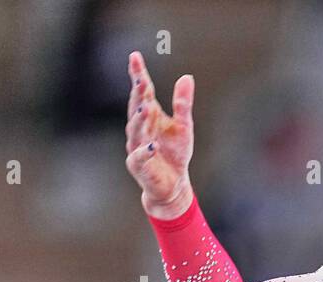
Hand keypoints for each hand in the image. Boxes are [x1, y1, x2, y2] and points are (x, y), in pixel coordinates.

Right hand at [124, 51, 194, 218]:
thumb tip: (187, 77)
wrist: (172, 184)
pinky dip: (144, 151)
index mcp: (148, 115)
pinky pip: (139, 157)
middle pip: (136, 107)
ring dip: (139, 119)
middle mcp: (138, 128)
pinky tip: (152, 145)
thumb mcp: (184, 126)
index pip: (142, 92)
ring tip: (145, 106)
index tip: (135, 56)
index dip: (138, 74)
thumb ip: (183, 104)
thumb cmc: (175, 153)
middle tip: (141, 79)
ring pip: (136, 130)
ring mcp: (136, 146)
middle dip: (138, 94)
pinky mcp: (139, 166)